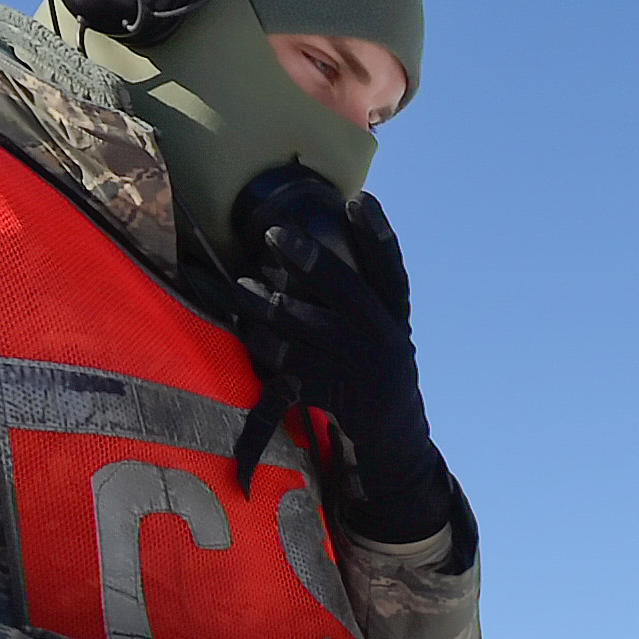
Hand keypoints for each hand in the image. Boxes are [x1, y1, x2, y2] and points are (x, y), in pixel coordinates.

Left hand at [231, 168, 455, 543]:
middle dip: (309, 260)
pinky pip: (288, 364)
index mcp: (396, 315)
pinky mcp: (334, 393)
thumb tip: (326, 243)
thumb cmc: (375, 369)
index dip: (377, 234)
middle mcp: (384, 336)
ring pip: (304, 325)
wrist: (393, 437)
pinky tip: (249, 333)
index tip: (358, 201)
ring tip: (242, 289)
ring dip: (265, 304)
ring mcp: (360, 366)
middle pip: (346, 289)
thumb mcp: (385, 330)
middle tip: (273, 235)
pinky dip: (264, 347)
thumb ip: (365, 294)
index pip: (390, 268)